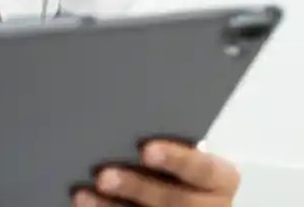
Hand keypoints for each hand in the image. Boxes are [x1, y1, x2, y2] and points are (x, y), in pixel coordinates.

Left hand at [73, 141, 240, 206]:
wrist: (187, 197)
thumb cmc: (179, 166)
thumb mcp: (185, 152)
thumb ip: (168, 140)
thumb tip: (123, 108)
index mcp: (220, 179)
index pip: (204, 169)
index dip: (176, 159)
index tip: (146, 149)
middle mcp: (210, 206)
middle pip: (176, 201)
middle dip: (137, 188)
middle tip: (104, 176)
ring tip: (84, 195)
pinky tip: (85, 205)